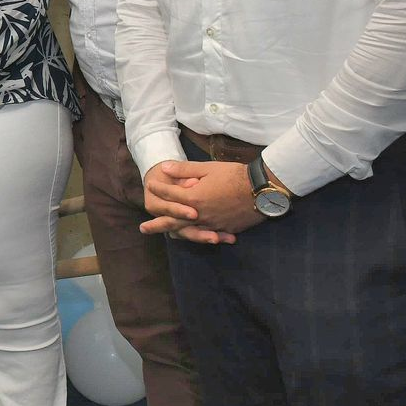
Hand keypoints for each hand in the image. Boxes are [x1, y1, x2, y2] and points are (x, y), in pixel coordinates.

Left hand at [140, 159, 261, 242]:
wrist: (262, 189)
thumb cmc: (235, 175)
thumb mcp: (207, 168)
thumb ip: (184, 170)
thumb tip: (164, 168)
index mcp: (193, 198)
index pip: (170, 195)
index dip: (159, 188)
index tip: (150, 185)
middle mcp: (200, 215)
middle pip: (173, 221)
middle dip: (157, 224)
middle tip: (143, 229)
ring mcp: (212, 224)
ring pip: (189, 231)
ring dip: (176, 233)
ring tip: (166, 236)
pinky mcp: (225, 229)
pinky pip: (208, 235)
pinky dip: (198, 236)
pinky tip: (193, 237)